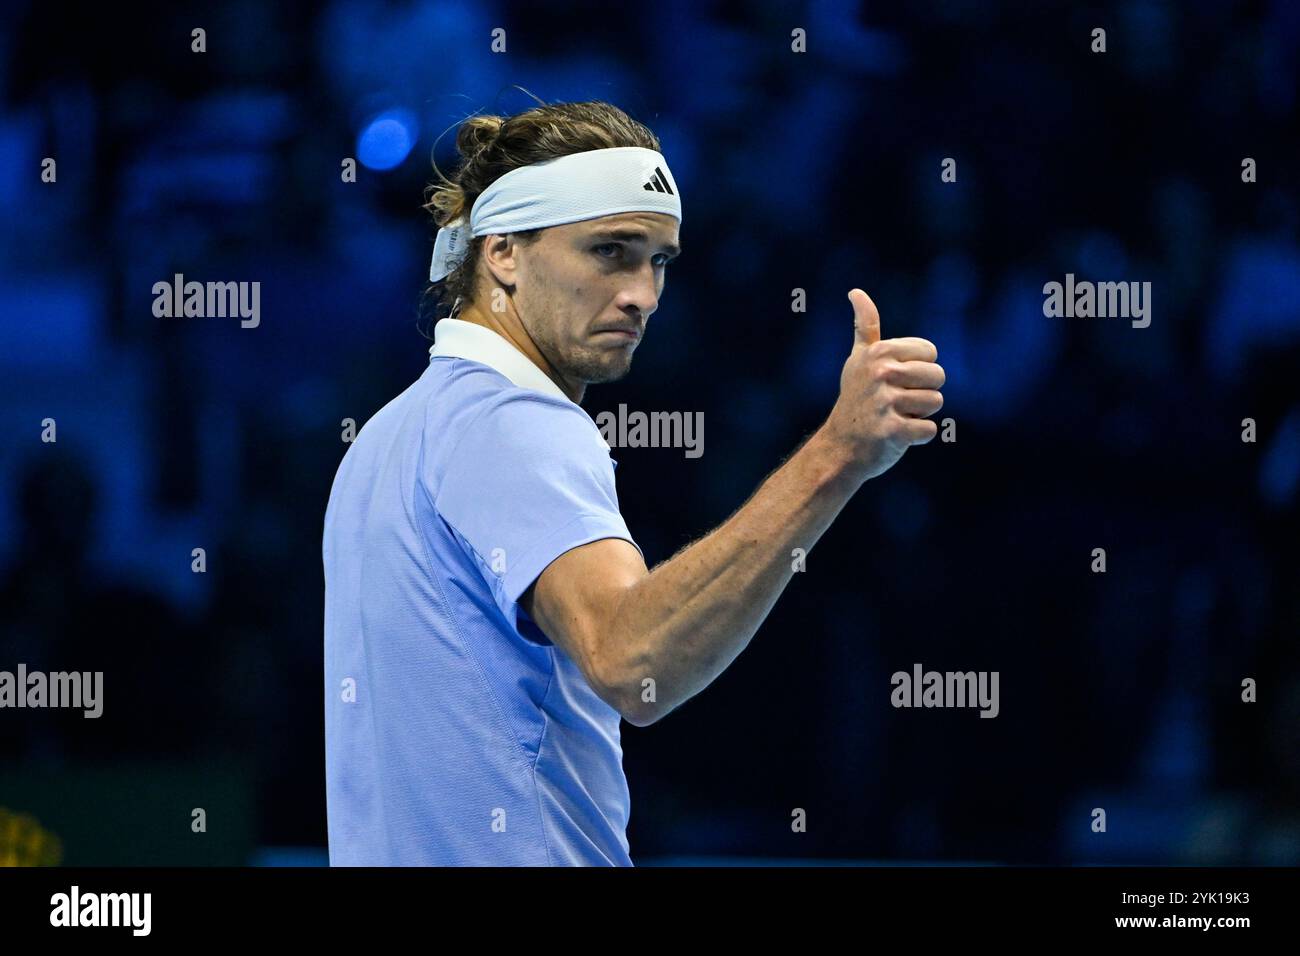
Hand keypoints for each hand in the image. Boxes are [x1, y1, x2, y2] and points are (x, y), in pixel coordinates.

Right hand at [820, 288, 944, 481]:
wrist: (840, 447)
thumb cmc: (855, 400)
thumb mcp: (858, 360)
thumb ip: (865, 326)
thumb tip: (856, 291)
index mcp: (879, 352)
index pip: (930, 353)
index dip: (918, 371)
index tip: (894, 382)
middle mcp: (881, 374)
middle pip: (938, 377)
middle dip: (923, 393)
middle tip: (894, 404)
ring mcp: (886, 403)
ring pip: (936, 403)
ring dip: (920, 415)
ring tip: (894, 418)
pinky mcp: (893, 431)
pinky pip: (929, 430)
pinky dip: (918, 437)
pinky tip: (896, 436)